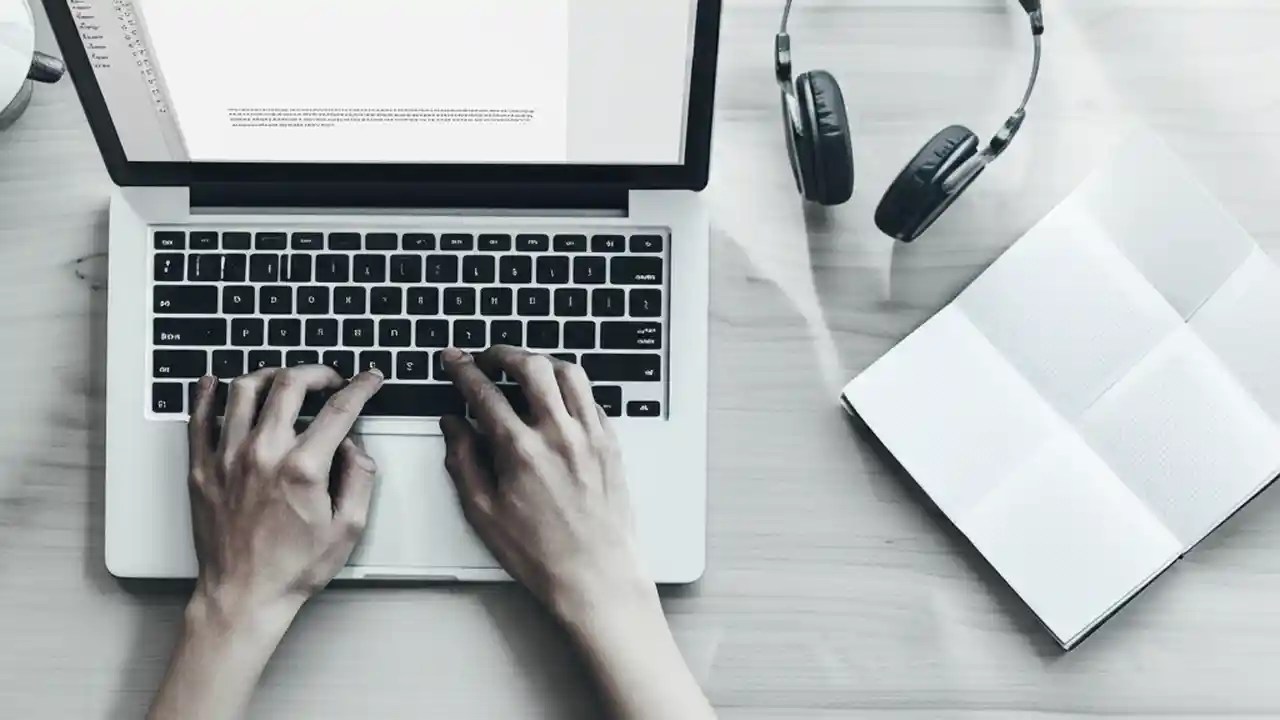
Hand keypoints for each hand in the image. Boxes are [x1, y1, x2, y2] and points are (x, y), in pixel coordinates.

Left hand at [186, 366, 384, 623]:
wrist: (243, 596)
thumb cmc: (292, 569)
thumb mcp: (349, 528)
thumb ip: (360, 478)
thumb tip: (354, 445)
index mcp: (303, 468)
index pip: (339, 409)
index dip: (361, 387)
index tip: (368, 379)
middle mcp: (263, 453)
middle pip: (289, 384)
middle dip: (317, 372)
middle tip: (328, 379)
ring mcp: (227, 458)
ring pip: (244, 389)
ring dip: (270, 374)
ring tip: (283, 379)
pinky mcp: (201, 468)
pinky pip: (199, 417)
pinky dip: (208, 393)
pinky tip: (216, 382)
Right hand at [438, 346, 652, 618]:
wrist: (596, 576)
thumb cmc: (539, 553)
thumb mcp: (483, 513)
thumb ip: (463, 461)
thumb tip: (452, 424)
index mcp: (521, 450)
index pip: (484, 392)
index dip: (463, 369)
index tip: (453, 359)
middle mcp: (559, 433)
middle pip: (531, 365)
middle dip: (503, 353)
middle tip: (487, 357)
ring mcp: (590, 435)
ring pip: (568, 372)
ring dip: (542, 361)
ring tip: (524, 368)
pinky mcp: (611, 443)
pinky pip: (591, 398)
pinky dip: (570, 388)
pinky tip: (557, 398)